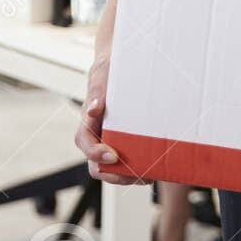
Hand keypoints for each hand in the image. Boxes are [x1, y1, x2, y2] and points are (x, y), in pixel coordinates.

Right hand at [75, 56, 142, 184]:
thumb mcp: (102, 73)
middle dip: (114, 175)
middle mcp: (99, 134)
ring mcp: (114, 139)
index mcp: (88, 121)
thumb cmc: (110, 70)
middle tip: (135, 176)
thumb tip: (93, 109)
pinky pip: (131, 159)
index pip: (84, 142)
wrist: (124, 65)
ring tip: (149, 176)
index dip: (95, 154)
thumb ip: (96, 90)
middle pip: (98, 164)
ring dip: (129, 176)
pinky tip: (157, 167)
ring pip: (115, 167)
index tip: (112, 156)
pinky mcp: (129, 141)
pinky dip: (141, 166)